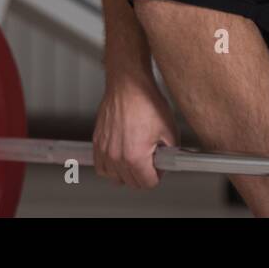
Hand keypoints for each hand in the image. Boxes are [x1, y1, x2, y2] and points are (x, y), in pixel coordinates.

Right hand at [92, 72, 178, 188]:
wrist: (128, 84)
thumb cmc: (145, 100)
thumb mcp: (170, 129)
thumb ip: (171, 152)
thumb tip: (170, 161)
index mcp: (135, 156)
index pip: (148, 183)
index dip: (158, 174)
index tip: (160, 166)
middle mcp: (116, 156)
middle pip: (131, 182)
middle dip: (144, 174)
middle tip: (151, 159)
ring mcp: (105, 149)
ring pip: (115, 177)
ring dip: (127, 173)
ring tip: (136, 159)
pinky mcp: (97, 141)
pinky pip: (101, 166)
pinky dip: (110, 167)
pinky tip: (120, 158)